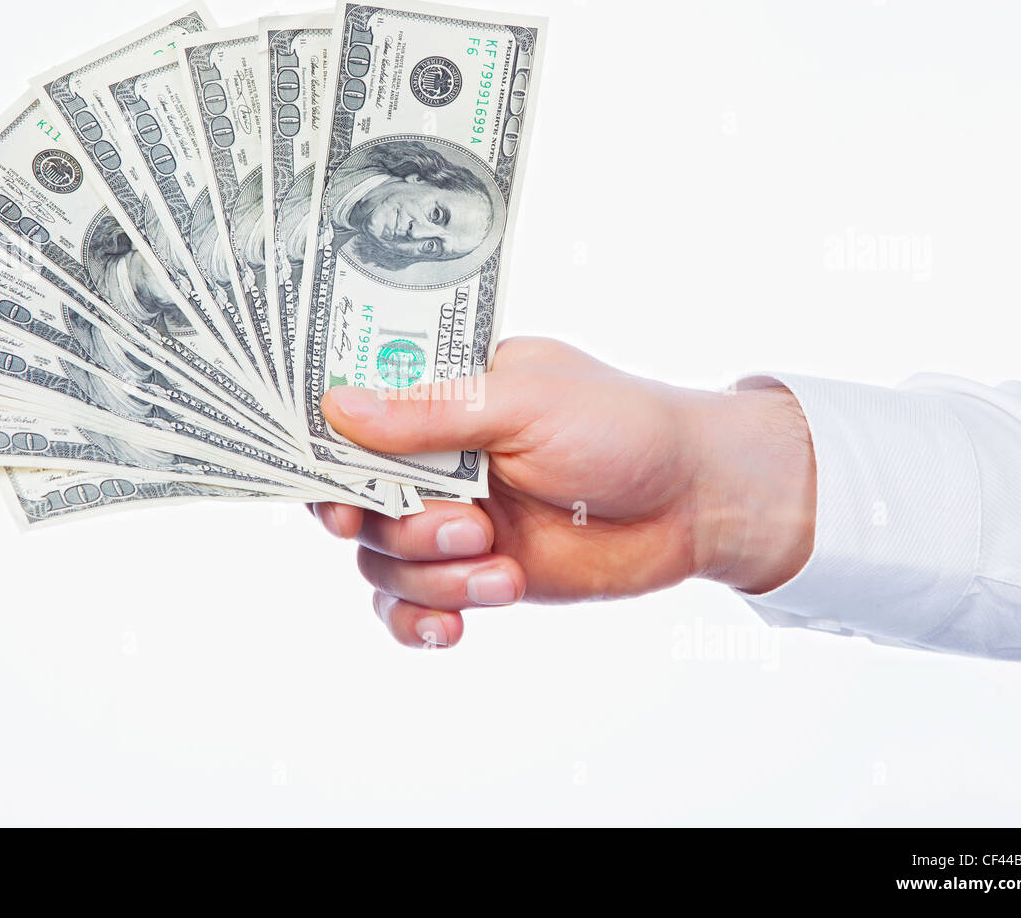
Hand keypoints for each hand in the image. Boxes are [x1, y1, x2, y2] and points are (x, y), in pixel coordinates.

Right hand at [310, 338, 815, 647]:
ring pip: (384, 561)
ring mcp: (451, 518)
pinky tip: (454, 627)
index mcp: (439, 394)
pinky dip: (419, 621)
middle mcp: (435, 456)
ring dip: (433, 576)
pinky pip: (410, 607)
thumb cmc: (621, 427)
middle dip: (400, 525)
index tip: (342, 494)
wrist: (693, 501)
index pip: (349, 417)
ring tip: (502, 568)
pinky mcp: (474, 573)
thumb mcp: (529, 401)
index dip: (327, 458)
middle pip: (356, 500)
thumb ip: (432, 411)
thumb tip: (338, 406)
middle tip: (466, 526)